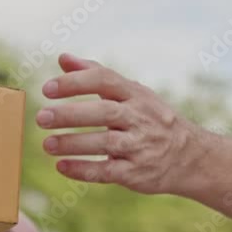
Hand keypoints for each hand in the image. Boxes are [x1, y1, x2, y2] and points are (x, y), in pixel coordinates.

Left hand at [37, 53, 202, 195]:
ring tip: (47, 144)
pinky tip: (61, 167)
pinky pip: (107, 172)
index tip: (47, 88)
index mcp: (136, 95)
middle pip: (104, 113)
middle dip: (70, 115)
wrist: (190, 156)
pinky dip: (83, 169)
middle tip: (41, 118)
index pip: (105, 81)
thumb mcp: (131, 93)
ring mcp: (141, 146)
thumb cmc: (150, 118)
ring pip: (105, 143)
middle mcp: (141, 118)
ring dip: (73, 144)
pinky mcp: (137, 173)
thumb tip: (62, 58)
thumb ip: (95, 74)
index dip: (75, 82)